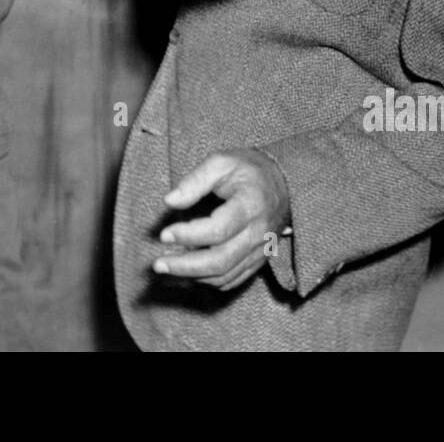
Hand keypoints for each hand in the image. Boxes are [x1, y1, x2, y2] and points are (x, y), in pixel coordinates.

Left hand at [153, 148, 290, 290]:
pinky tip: (188, 272)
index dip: (188, 235)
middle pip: (220, 261)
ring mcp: (260, 251)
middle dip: (185, 266)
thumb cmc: (249, 170)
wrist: (285, 183)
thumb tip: (170, 201)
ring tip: (168, 267)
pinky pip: (232, 280)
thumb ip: (195, 181)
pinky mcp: (258, 260)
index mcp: (250, 206)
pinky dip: (208, 280)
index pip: (218, 230)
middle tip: (158, 264)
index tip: (164, 234)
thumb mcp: (222, 163)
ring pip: (225, 276)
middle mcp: (258, 234)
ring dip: (193, 276)